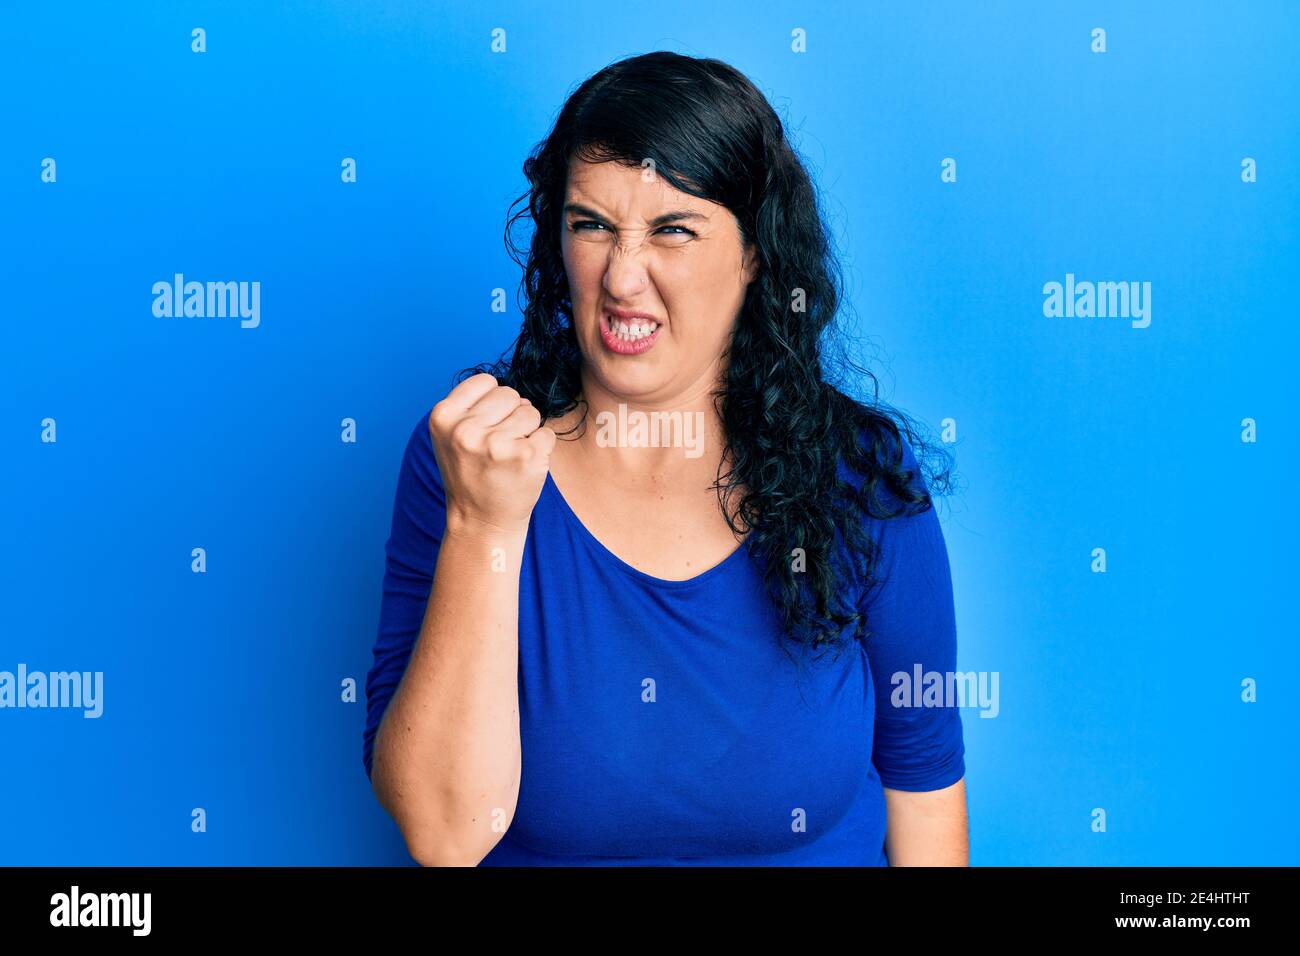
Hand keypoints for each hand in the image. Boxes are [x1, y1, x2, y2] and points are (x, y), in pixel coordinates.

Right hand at [427, 373, 555, 536]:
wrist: (481, 522)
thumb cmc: (471, 473)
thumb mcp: (453, 435)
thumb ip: (474, 406)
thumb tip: (518, 396)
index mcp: (443, 417)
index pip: (486, 381)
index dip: (492, 403)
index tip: (485, 426)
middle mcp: (466, 430)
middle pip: (510, 394)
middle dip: (511, 415)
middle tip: (499, 446)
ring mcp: (496, 444)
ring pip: (531, 411)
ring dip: (527, 432)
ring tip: (510, 456)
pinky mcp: (525, 457)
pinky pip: (547, 433)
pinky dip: (541, 448)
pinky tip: (523, 466)